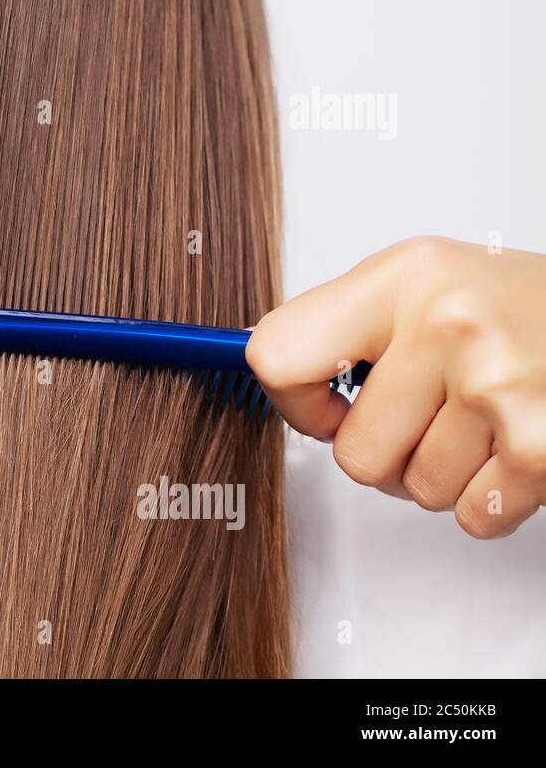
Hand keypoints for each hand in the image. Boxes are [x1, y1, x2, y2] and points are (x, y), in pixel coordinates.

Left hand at [246, 236, 545, 538]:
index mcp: (402, 277)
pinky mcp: (540, 445)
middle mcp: (445, 322)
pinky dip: (491, 499)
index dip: (294, 402)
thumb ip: (348, 328)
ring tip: (484, 422)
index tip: (327, 407)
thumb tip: (273, 381)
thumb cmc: (523, 309)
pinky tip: (515, 448)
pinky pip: (472, 515)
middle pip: (351, 453)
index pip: (277, 356)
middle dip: (388, 453)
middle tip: (434, 417)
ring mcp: (496, 384)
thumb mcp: (426, 284)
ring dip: (444, 473)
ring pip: (412, 489)